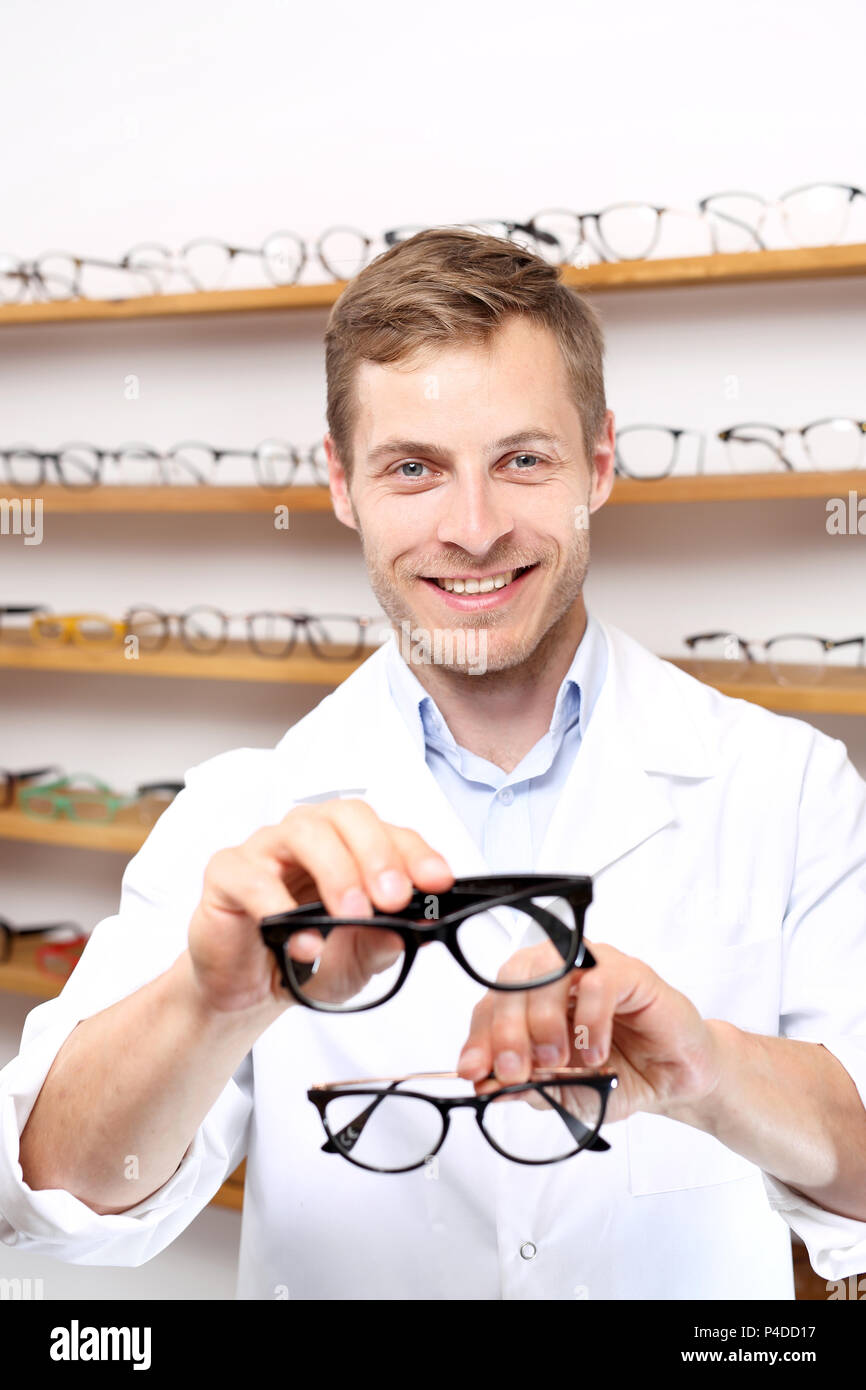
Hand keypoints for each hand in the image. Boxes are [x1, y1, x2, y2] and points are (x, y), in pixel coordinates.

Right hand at [188, 798, 452, 1013]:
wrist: (245, 990)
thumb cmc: (303, 958)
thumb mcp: (356, 963)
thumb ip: (383, 945)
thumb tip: (411, 932)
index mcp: (349, 848)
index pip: (389, 833)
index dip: (416, 853)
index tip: (438, 883)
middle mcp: (309, 837)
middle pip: (346, 816)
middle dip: (377, 853)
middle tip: (394, 898)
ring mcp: (265, 850)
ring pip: (303, 832)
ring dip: (336, 871)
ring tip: (353, 913)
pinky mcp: (227, 874)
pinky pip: (253, 877)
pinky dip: (281, 908)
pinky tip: (303, 943)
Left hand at [457, 938, 722, 1124]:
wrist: (675, 1080)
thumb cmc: (620, 1074)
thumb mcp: (565, 1092)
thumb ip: (528, 1086)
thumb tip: (486, 1085)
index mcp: (535, 998)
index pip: (491, 1004)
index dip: (479, 1037)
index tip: (473, 1072)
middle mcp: (559, 974)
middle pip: (513, 979)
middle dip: (505, 1027)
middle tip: (512, 1069)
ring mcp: (593, 967)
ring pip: (549, 969)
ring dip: (542, 1019)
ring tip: (557, 1061)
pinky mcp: (630, 973)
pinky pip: (598, 982)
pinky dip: (589, 1020)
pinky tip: (596, 1053)